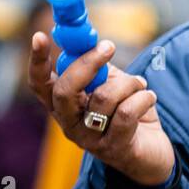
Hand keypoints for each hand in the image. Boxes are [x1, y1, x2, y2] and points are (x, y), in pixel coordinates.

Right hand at [28, 33, 175, 186]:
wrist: (152, 152)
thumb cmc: (126, 111)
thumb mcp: (109, 83)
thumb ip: (97, 66)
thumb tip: (90, 41)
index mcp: (62, 105)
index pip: (39, 84)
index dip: (36, 61)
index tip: (39, 36)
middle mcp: (69, 124)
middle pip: (64, 91)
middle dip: (87, 64)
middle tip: (109, 46)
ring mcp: (89, 140)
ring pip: (104, 97)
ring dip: (129, 82)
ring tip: (140, 84)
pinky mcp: (114, 148)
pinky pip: (126, 113)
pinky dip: (143, 97)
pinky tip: (149, 97)